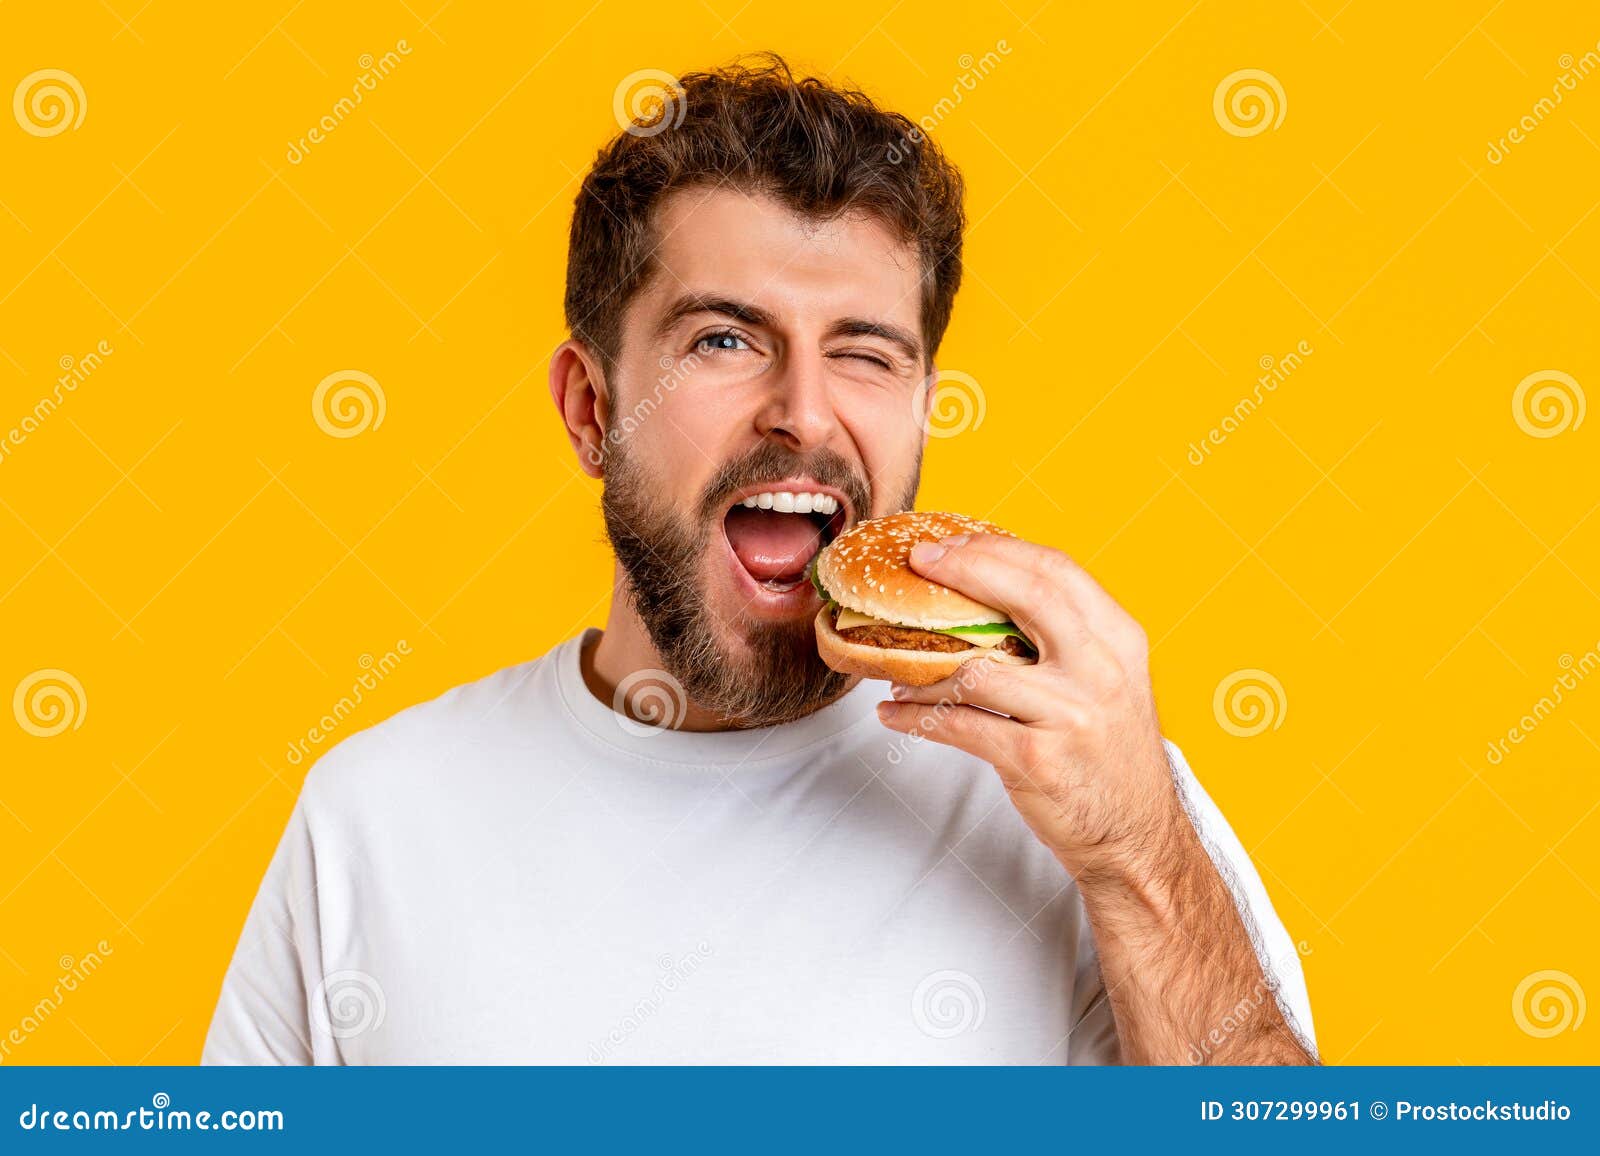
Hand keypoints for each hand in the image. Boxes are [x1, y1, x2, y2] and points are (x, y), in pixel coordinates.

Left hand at [874, 531, 1181, 879]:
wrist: (1136, 838)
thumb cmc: (1108, 754)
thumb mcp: (1108, 681)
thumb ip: (1064, 636)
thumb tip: (981, 588)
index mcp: (1119, 639)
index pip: (1055, 569)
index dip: (994, 549)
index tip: (946, 545)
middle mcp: (1101, 670)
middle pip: (1025, 595)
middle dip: (962, 570)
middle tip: (916, 567)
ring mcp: (1071, 714)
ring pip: (977, 668)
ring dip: (922, 667)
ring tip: (895, 671)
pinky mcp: (1037, 759)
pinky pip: (959, 725)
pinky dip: (916, 717)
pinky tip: (894, 714)